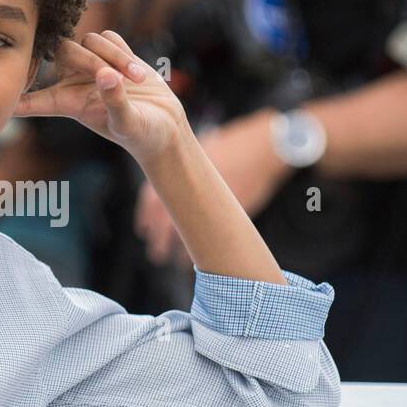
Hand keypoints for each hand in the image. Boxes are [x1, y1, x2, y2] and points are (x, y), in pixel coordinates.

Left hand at [13, 30, 189, 163]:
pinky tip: (136, 72)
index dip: (13, 94)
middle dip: (88, 58)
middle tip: (111, 74)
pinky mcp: (115, 56)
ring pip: (90, 40)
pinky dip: (122, 49)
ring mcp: (95, 67)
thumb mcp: (128, 122)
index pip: (30, 99)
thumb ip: (114, 100)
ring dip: (113, 55)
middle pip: (64, 51)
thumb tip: (105, 74)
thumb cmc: (142, 133)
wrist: (165, 126)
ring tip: (136, 80)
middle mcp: (76, 82)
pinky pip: (109, 36)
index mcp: (67, 103)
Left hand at [133, 108, 293, 264]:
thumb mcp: (203, 149)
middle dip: (159, 238)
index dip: (146, 216)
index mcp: (181, 171)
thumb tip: (168, 181)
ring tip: (174, 261)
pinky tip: (199, 258)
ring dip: (179, 250)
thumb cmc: (232, 144)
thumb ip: (186, 164)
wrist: (264, 146)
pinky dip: (203, 248)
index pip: (152, 198)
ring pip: (189, 232)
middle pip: (167, 219)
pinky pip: (212, 236)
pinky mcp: (233, 212)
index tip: (143, 230)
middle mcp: (193, 188)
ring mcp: (214, 202)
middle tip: (155, 253)